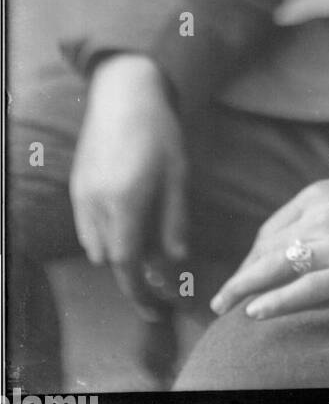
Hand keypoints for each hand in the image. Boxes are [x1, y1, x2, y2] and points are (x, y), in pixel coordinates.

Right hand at [69, 54, 187, 320]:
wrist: (123, 93)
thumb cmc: (159, 131)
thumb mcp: (178, 174)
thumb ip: (175, 220)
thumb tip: (176, 262)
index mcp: (126, 203)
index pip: (126, 264)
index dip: (140, 293)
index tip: (156, 310)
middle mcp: (96, 205)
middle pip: (111, 259)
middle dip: (133, 271)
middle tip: (160, 271)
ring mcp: (81, 196)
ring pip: (96, 245)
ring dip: (118, 251)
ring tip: (146, 238)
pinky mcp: (75, 186)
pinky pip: (87, 226)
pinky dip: (105, 233)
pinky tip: (127, 216)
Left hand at [211, 174, 328, 319]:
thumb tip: (311, 226)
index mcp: (321, 195)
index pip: (272, 229)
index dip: (251, 256)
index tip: (244, 273)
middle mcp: (320, 217)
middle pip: (265, 249)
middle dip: (240, 275)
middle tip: (222, 299)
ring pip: (275, 268)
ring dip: (242, 290)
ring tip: (223, 308)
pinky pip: (306, 289)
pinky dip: (276, 301)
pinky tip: (255, 313)